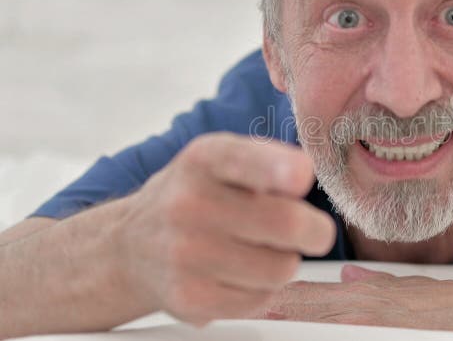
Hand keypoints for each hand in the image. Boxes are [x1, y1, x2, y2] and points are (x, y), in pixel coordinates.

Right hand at [116, 132, 335, 324]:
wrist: (131, 245)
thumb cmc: (196, 196)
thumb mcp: (222, 160)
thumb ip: (268, 162)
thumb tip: (303, 177)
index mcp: (204, 159)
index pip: (245, 160)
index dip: (278, 168)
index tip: (300, 176)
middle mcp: (188, 204)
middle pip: (286, 223)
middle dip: (314, 230)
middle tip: (312, 231)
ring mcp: (186, 254)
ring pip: (281, 268)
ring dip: (284, 262)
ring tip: (260, 250)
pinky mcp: (189, 299)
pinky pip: (261, 300)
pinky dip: (262, 289)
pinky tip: (240, 274)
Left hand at [265, 265, 452, 338]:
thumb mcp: (412, 289)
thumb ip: (376, 284)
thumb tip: (346, 275)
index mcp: (366, 294)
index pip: (308, 294)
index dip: (276, 296)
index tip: (248, 294)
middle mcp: (363, 308)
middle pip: (302, 309)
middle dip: (270, 308)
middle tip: (236, 305)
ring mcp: (372, 325)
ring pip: (315, 322)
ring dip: (288, 319)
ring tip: (257, 315)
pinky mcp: (388, 333)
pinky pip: (339, 333)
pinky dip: (318, 328)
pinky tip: (302, 328)